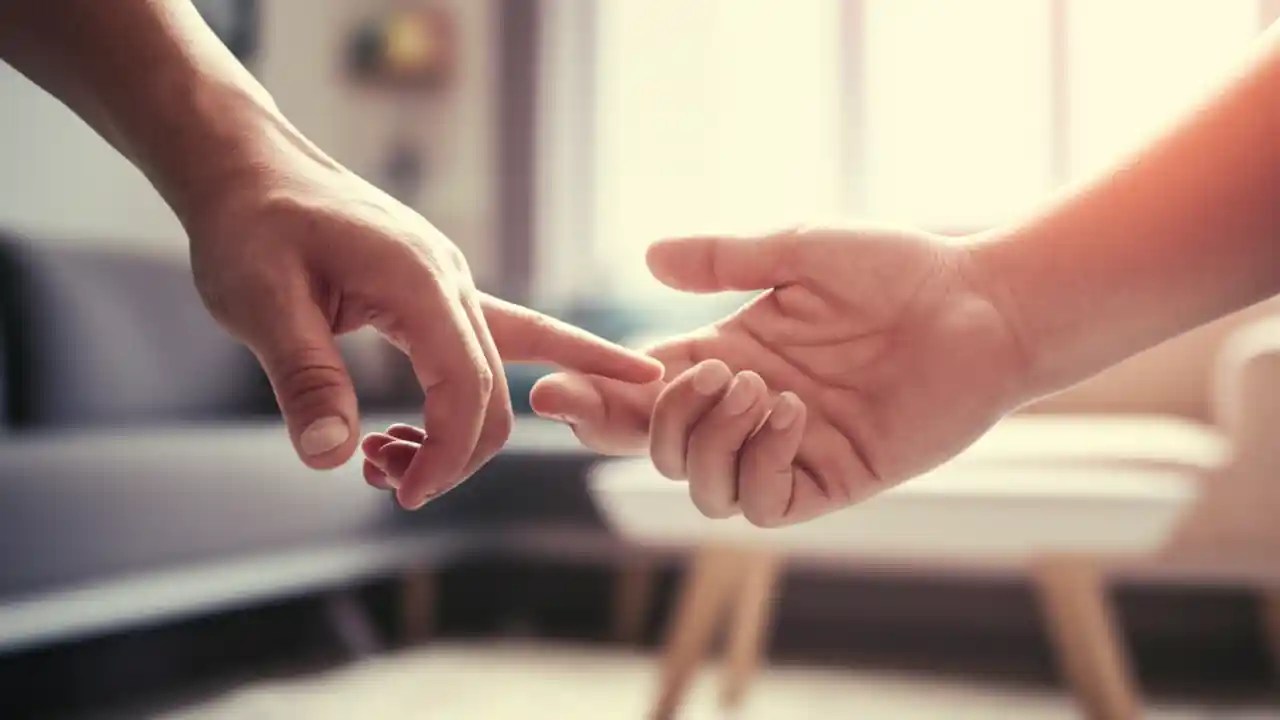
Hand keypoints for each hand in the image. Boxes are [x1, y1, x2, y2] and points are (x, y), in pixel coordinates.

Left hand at [185, 148, 660, 508]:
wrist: (251, 168)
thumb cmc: (250, 225)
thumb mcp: (260, 303)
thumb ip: (304, 377)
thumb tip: (330, 456)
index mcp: (418, 282)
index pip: (465, 385)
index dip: (446, 454)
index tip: (406, 496)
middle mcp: (451, 282)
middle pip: (491, 392)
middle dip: (452, 455)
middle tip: (386, 485)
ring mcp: (450, 285)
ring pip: (489, 378)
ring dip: (452, 434)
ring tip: (376, 456)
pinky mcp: (435, 294)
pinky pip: (484, 350)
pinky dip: (469, 401)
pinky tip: (416, 433)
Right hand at [527, 226, 1029, 525]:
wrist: (981, 307)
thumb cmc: (897, 270)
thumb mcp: (799, 252)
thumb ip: (724, 261)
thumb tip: (649, 259)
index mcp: (726, 358)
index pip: (638, 393)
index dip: (590, 398)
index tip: (548, 388)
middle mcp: (745, 411)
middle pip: (656, 449)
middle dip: (653, 422)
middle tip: (707, 373)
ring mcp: (785, 451)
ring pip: (700, 488)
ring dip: (708, 443)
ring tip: (761, 390)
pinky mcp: (830, 481)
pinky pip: (761, 505)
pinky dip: (758, 465)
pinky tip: (790, 418)